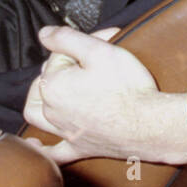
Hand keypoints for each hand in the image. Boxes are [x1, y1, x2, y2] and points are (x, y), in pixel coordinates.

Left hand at [23, 26, 186, 165]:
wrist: (151, 125)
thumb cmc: (127, 88)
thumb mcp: (98, 50)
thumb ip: (66, 38)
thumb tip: (44, 33)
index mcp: (53, 85)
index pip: (58, 56)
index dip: (80, 46)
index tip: (102, 43)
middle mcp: (53, 111)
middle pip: (49, 80)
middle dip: (66, 66)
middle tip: (92, 61)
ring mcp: (66, 131)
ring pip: (39, 114)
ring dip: (40, 99)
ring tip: (53, 88)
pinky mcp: (80, 147)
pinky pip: (54, 152)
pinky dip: (42, 150)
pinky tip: (35, 146)